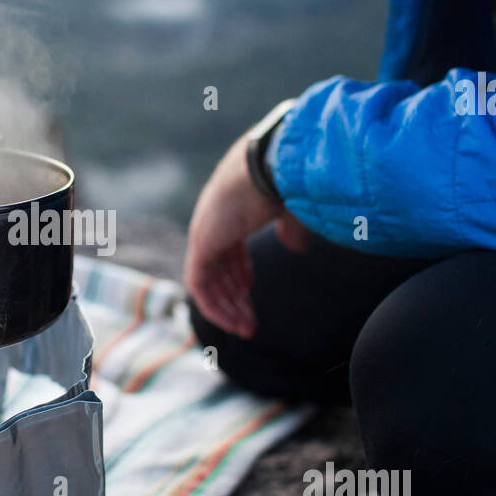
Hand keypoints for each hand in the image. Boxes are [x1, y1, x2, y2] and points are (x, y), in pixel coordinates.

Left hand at [183, 134, 310, 338]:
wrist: (274, 165)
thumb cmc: (288, 180)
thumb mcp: (293, 209)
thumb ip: (292, 229)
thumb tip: (295, 248)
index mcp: (233, 208)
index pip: (228, 248)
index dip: (239, 272)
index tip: (250, 292)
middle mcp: (214, 220)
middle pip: (219, 267)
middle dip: (233, 297)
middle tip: (248, 324)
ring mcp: (205, 231)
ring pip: (208, 280)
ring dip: (226, 308)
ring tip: (245, 330)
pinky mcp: (201, 244)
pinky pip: (199, 285)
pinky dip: (213, 306)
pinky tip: (231, 322)